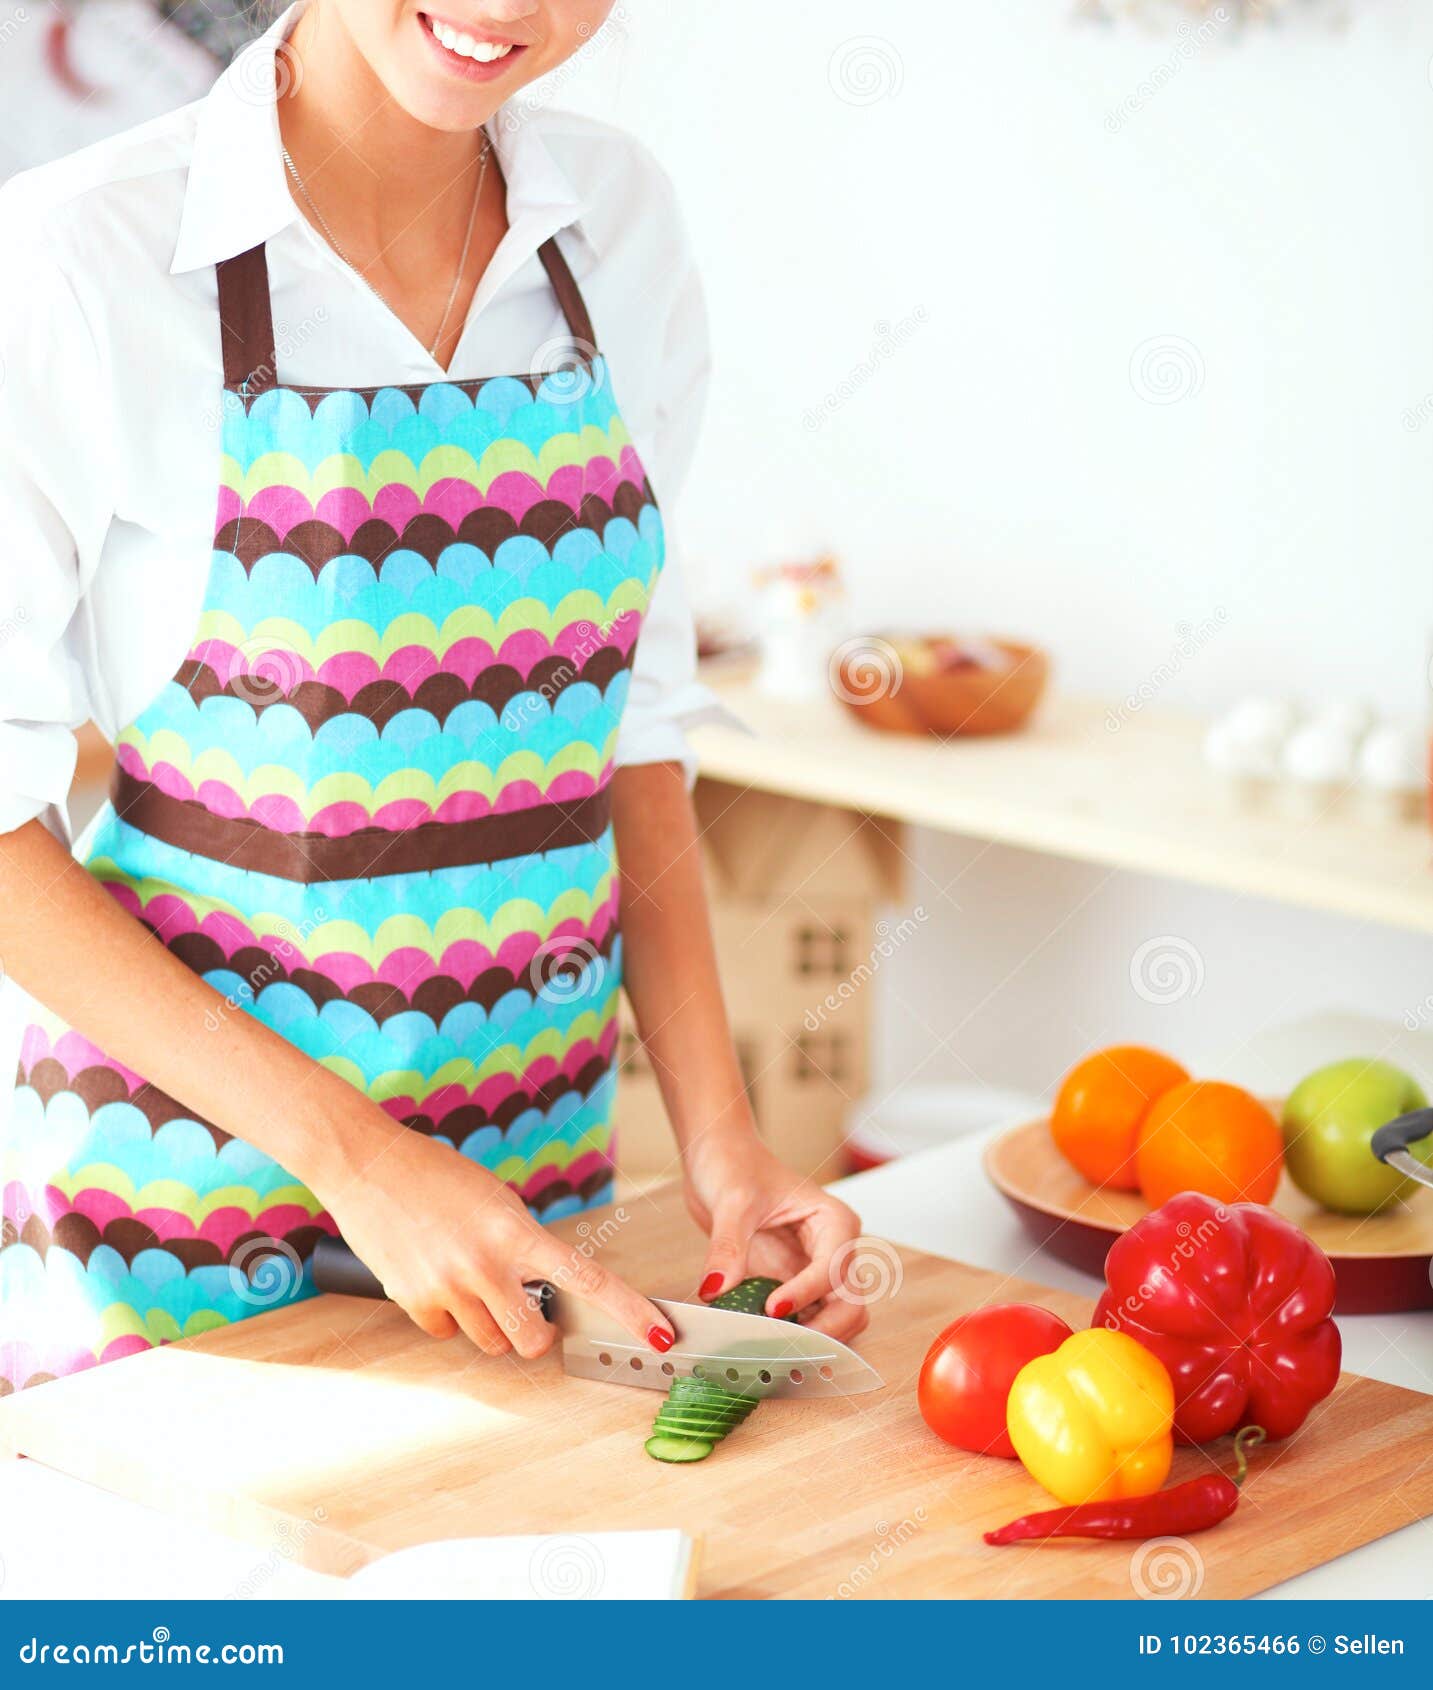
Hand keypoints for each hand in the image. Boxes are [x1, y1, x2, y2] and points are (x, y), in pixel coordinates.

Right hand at [317, 1116, 673, 1360]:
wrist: (369, 1165)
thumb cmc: (437, 1176)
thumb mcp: (496, 1201)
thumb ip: (523, 1245)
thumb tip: (543, 1288)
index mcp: (517, 1232)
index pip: (588, 1279)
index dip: (630, 1312)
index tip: (662, 1336)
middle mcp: (486, 1266)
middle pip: (533, 1340)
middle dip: (535, 1333)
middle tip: (523, 1307)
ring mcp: (448, 1288)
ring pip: (491, 1343)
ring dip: (488, 1323)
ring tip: (467, 1278)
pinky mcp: (413, 1302)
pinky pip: (446, 1333)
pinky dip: (446, 1316)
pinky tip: (432, 1276)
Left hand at [681, 1122, 867, 1341]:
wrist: (719, 1162)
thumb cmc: (735, 1165)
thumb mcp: (732, 1201)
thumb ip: (728, 1246)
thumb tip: (716, 1289)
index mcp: (833, 1220)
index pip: (834, 1267)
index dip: (807, 1293)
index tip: (773, 1308)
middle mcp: (833, 1249)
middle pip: (850, 1304)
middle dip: (824, 1329)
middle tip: (781, 1342)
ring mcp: (814, 1271)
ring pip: (836, 1320)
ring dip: (811, 1337)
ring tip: (770, 1343)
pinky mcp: (793, 1286)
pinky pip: (804, 1320)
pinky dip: (790, 1335)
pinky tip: (761, 1339)